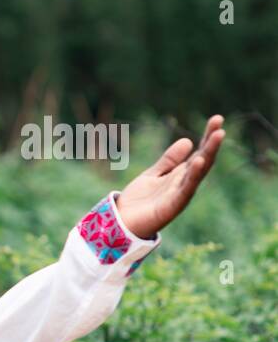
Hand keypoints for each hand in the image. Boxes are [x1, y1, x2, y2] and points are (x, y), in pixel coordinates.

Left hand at [115, 115, 223, 238]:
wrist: (122, 223)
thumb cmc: (139, 201)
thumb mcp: (154, 174)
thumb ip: (169, 160)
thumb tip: (188, 141)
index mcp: (180, 175)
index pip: (199, 152)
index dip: (207, 136)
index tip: (216, 119)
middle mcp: (184, 184)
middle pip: (203, 160)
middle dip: (212, 142)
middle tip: (219, 122)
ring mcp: (180, 195)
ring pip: (198, 172)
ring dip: (208, 154)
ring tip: (218, 136)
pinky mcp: (172, 206)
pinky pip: (185, 188)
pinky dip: (194, 175)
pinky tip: (199, 160)